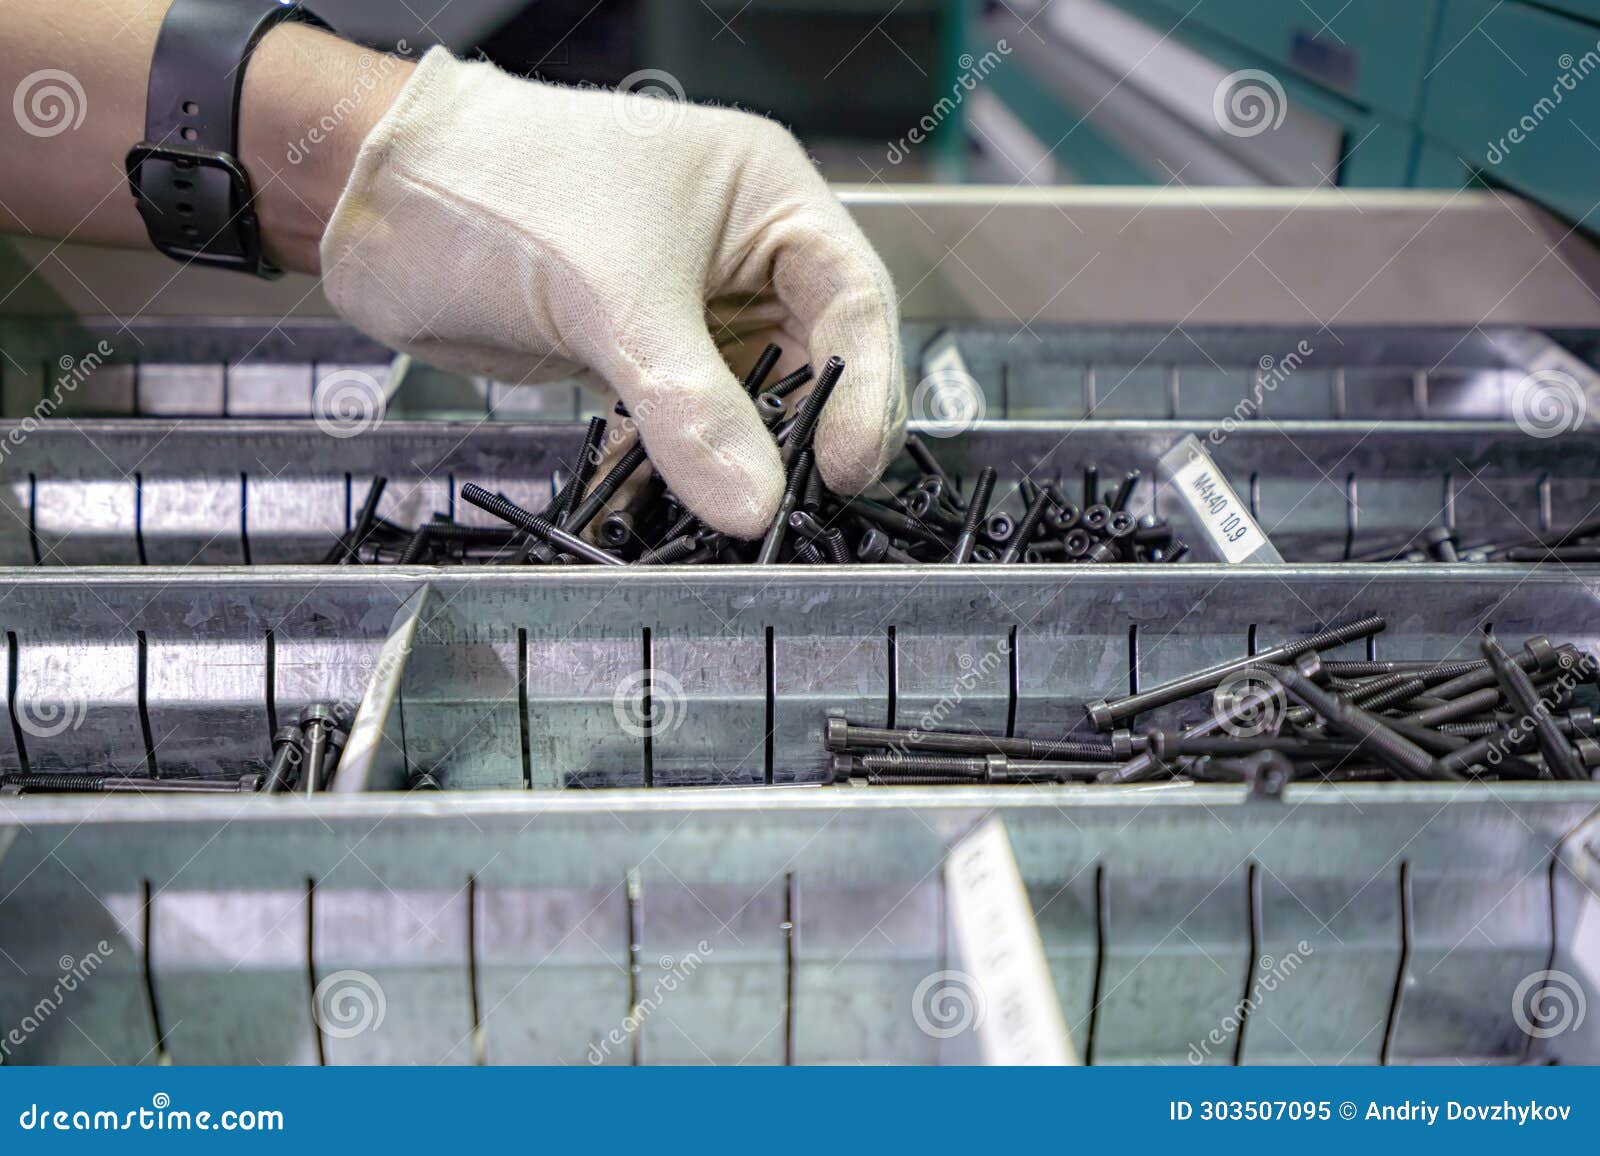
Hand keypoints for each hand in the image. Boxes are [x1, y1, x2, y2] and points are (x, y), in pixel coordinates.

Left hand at [319, 49, 905, 537]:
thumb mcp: (613, 296)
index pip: (851, 298)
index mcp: (764, 197)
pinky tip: (660, 512)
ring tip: (731, 524)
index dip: (864, 387)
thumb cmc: (494, 185)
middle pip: (808, 361)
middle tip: (795, 510)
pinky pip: (677, 424)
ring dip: (732, 463)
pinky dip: (670, 467)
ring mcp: (687, 305)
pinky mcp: (633, 351)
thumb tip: (755, 505)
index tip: (848, 469)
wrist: (372, 199)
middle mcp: (739, 252)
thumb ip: (691, 407)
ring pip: (741, 403)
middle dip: (799, 437)